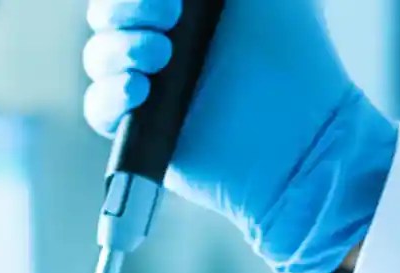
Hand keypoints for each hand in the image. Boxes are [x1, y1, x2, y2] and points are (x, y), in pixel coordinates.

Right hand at [83, 0, 397, 272]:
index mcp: (183, 8)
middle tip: (167, 18)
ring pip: (97, 58)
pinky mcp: (137, 130)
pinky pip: (98, 109)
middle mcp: (158, 41)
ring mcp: (145, 86)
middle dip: (121, 9)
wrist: (302, 134)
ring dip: (118, 49)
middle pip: (104, 17)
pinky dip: (108, 96)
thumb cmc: (295, 56)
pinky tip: (137, 91)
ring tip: (161, 58)